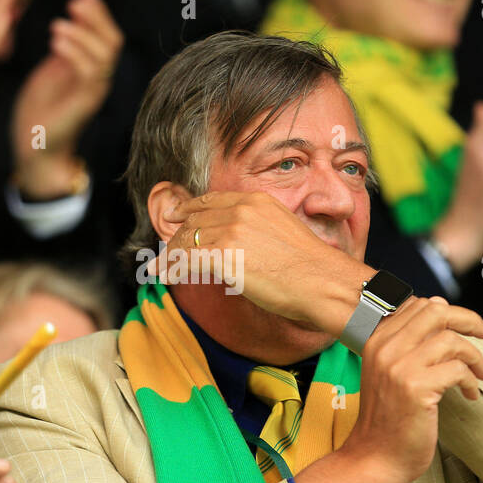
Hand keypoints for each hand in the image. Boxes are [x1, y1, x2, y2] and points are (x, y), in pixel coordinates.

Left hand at [10, 0, 122, 198]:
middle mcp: (99, 79)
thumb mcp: (52, 70)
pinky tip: (55, 42)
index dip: (99, 14)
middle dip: (96, 18)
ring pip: (104, 55)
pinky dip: (74, 52)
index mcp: (93, 69)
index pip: (108, 35)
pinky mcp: (85, 104)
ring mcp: (94, 92)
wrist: (34, 146)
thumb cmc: (39, 108)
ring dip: (82, 34)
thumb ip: (65, 49)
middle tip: (73, 3)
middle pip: (113, 41)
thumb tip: (70, 21)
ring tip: (57, 24)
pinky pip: (89, 73)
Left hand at [159, 190, 373, 334]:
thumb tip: (235, 245)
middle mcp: (240, 210)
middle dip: (176, 236)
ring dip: (170, 256)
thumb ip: (255, 229)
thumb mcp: (281, 231)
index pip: (211, 201)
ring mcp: (230, 230)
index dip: (189, 209)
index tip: (176, 216)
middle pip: (195, 220)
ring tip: (160, 268)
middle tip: (164, 251)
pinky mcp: (222, 254)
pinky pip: (186, 260)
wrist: (322, 281)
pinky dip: (172, 268)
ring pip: (186, 240)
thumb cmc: (310, 268)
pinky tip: (167, 276)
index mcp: (256, 200)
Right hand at [339, 296, 482, 482]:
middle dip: (469, 320)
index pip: (417, 305)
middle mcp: (385, 349)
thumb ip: (407, 346)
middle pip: (435, 312)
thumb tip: (443, 318)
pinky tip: (469, 393)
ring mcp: (399, 367)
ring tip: (481, 373)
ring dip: (475, 356)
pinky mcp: (416, 388)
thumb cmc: (388, 419)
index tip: (469, 326)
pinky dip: (470, 380)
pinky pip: (457, 369)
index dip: (449, 312)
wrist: (376, 457)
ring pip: (450, 340)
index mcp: (376, 341)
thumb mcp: (388, 373)